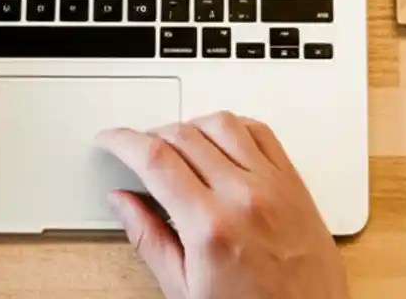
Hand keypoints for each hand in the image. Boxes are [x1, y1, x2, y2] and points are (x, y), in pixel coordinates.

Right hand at [98, 113, 349, 298]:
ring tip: (176, 145)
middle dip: (151, 134)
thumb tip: (123, 203)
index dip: (123, 142)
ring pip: (223, 123)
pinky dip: (234, 126)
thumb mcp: (186, 290)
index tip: (110, 140)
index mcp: (211, 227)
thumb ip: (150, 240)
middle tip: (136, 150)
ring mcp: (274, 186)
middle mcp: (244, 197)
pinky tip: (221, 140)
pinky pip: (262, 132)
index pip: (155, 160)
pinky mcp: (295, 183)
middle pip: (184, 135)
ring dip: (191, 125)